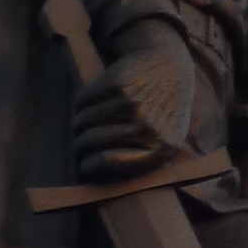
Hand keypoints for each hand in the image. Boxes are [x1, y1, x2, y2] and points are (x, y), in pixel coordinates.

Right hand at [72, 20, 194, 180]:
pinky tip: (92, 102)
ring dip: (78, 124)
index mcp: (160, 150)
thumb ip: (140, 163)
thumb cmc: (162, 114)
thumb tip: (95, 179)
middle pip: (92, 141)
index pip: (109, 162)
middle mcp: (146, 127)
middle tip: (78, 145)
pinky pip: (83, 101)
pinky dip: (81, 104)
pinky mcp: (118, 83)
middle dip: (79, 145)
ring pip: (83, 120)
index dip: (90, 166)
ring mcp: (132, 104)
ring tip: (84, 123)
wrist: (169, 68)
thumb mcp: (164, 143)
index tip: (83, 165)